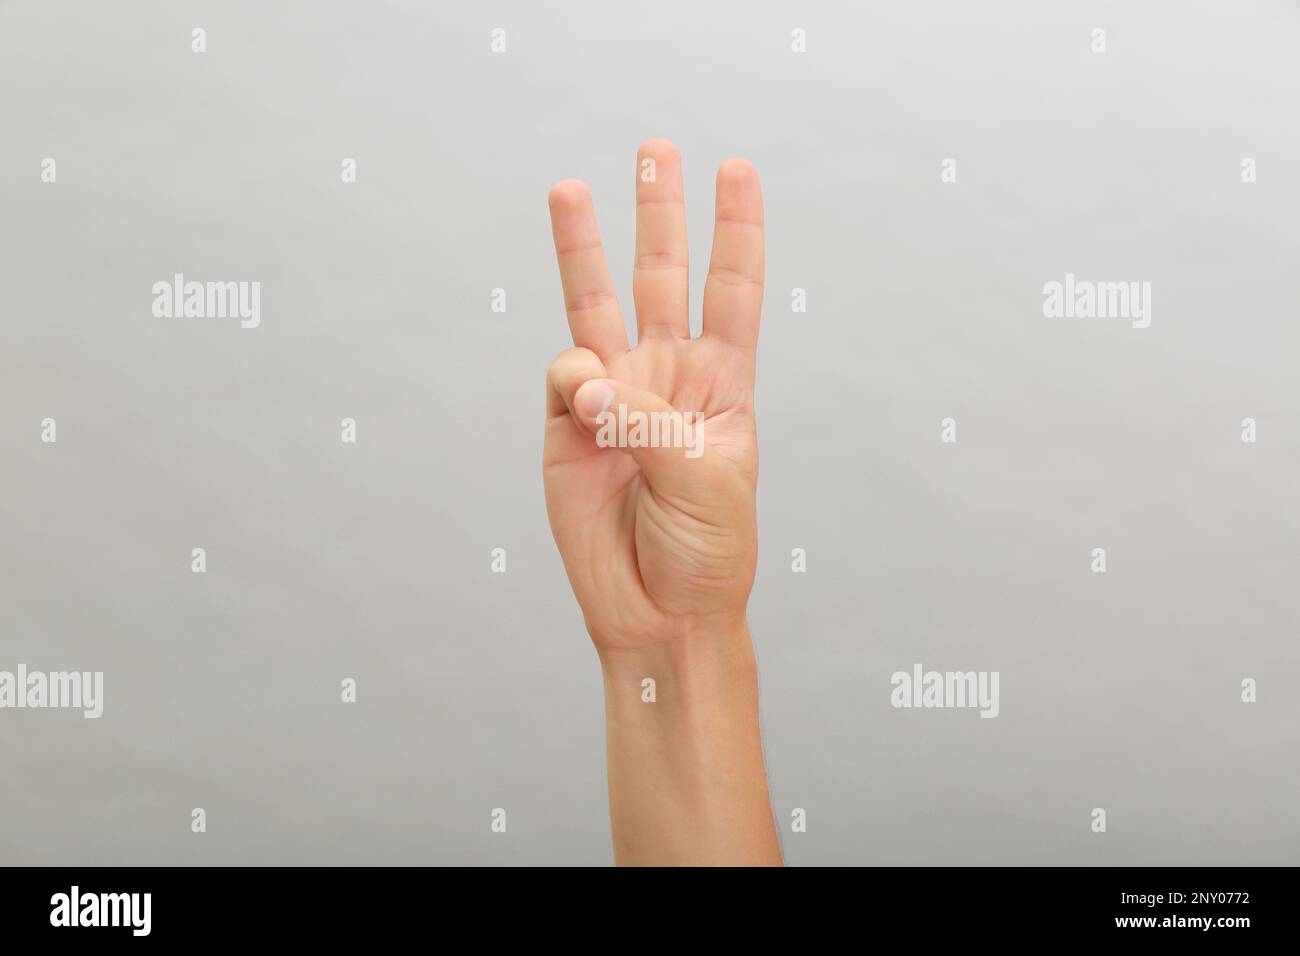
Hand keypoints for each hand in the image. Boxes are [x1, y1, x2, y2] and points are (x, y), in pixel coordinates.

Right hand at [543, 139, 764, 654]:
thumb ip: (648, 424)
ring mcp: (614, 399)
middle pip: (662, 277)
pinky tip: (584, 404)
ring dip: (583, 248)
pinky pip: (561, 376)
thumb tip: (585, 380)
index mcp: (722, 385)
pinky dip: (570, 378)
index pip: (733, 291)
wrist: (656, 616)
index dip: (736, 231)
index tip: (738, 169)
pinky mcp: (566, 428)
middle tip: (656, 150)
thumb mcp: (706, 484)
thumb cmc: (706, 554)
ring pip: (595, 306)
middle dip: (659, 215)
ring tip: (569, 188)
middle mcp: (667, 378)